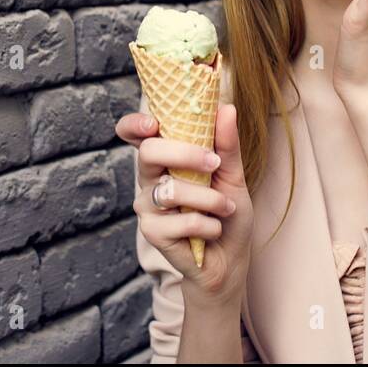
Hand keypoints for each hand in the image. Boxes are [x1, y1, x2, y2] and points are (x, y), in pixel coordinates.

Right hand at [116, 103, 253, 306]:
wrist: (230, 259)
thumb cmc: (227, 212)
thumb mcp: (233, 175)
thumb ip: (227, 144)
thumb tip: (226, 107)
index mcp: (164, 158)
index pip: (134, 133)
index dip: (135, 124)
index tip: (154, 123)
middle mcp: (149, 179)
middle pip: (148, 152)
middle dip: (185, 154)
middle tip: (215, 164)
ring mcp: (147, 206)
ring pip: (172, 190)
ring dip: (209, 199)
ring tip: (225, 208)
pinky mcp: (152, 232)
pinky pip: (184, 220)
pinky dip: (209, 224)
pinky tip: (213, 230)